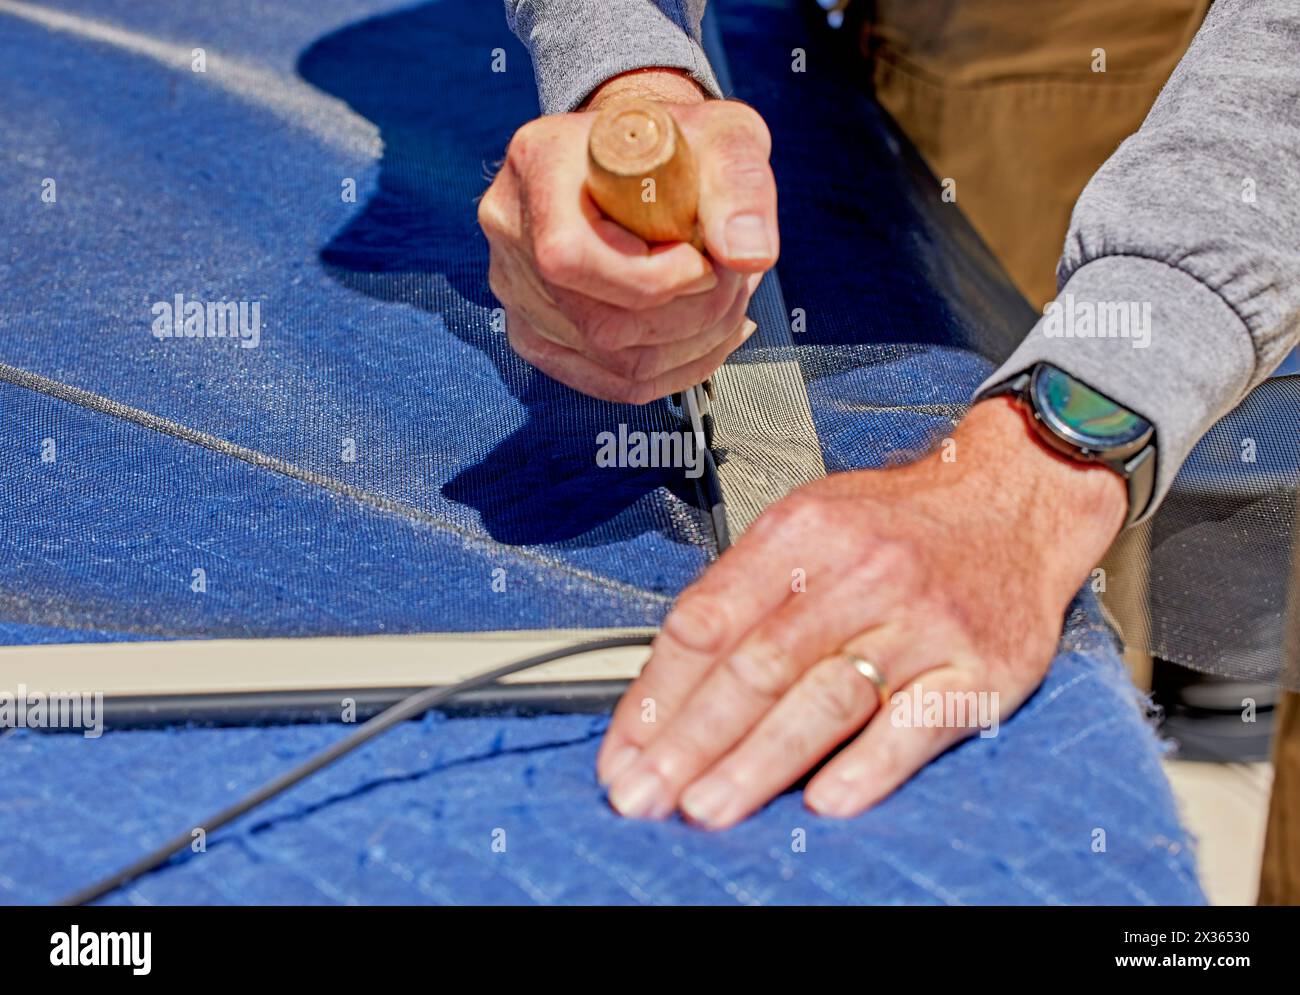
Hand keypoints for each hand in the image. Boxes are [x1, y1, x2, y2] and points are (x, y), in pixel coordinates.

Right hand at [477, 69, 777, 403]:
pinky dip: (672, 370)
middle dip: (690, 316)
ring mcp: (516, 288)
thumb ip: (740, 186)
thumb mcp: (723, 137)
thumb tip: (748, 255)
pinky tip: (703, 336)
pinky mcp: (535, 332)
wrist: (643, 163)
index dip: (650, 280)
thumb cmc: (678, 146)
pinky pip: (608, 381)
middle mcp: (512, 228)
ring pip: (612, 362)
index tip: (705, 262)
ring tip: (725, 301)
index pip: (570, 257)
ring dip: (691, 345)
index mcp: (539, 164)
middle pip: (599, 324)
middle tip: (734, 282)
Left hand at [596, 397, 1128, 825]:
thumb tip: (672, 685)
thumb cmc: (902, 524)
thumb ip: (743, 591)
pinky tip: (823, 802)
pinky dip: (868, 767)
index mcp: (801, 534)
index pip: (707, 620)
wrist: (1016, 502)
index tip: (624, 751)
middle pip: (757, 667)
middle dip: (691, 741)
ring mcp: (923, 621)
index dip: (656, 694)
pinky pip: (917, 725)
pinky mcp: (981, 667)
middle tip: (646, 794)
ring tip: (708, 806)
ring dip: (759, 762)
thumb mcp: (809, 523)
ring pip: (826, 700)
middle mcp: (860, 573)